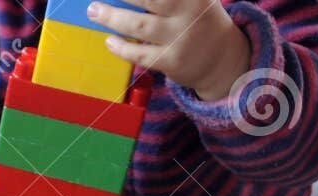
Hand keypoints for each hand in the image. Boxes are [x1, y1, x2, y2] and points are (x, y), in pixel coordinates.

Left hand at [87, 0, 252, 100]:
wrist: (223, 60)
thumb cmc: (201, 21)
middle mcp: (188, 12)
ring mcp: (180, 38)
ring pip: (140, 25)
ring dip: (112, 17)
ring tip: (94, 10)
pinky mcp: (172, 61)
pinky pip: (141, 54)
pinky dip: (122, 48)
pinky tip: (109, 41)